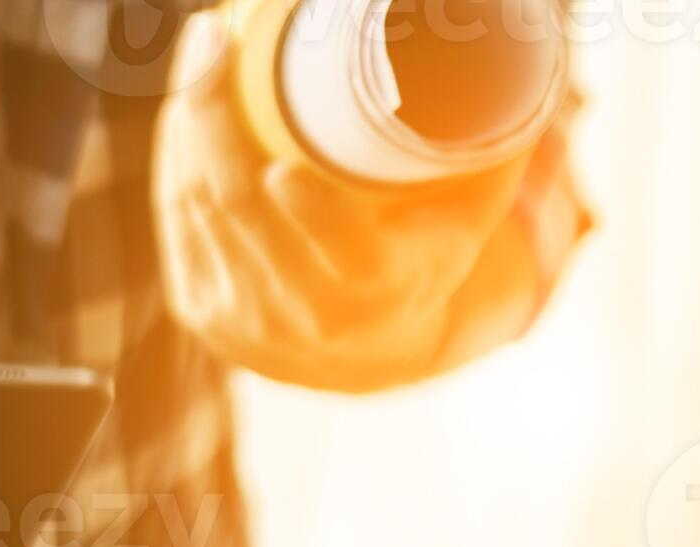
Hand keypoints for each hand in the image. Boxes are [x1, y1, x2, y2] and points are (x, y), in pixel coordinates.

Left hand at [152, 6, 570, 393]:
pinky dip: (176, 152)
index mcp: (377, 292)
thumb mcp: (471, 215)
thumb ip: (490, 145)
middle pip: (240, 209)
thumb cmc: (429, 257)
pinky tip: (182, 98)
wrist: (365, 355)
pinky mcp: (198, 305)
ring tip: (200, 50)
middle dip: (213, 118)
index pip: (346, 255)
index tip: (285, 166)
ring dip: (187, 121)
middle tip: (212, 37)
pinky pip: (179, 216)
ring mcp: (240, 314)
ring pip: (199, 205)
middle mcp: (300, 314)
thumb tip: (523, 42)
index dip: (313, 215)